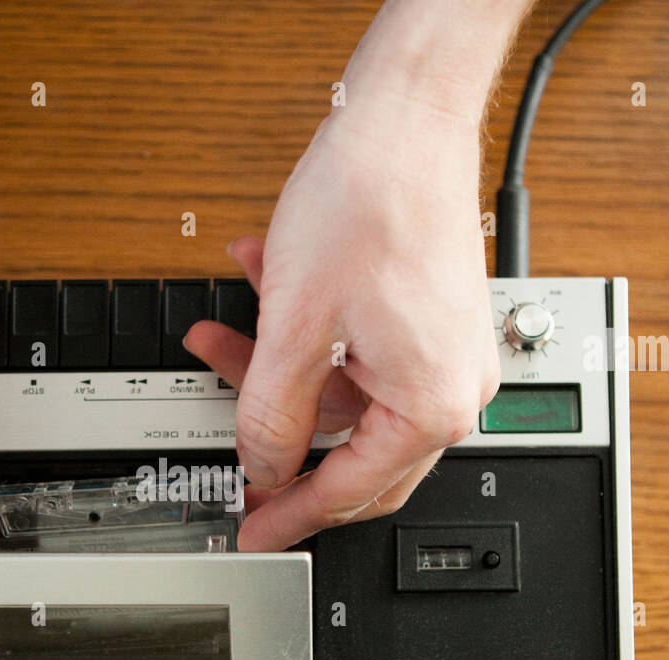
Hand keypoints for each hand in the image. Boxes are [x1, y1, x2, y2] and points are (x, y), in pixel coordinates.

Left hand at [184, 0, 522, 550]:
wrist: (403, 120)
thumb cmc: (372, 204)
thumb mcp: (295, 329)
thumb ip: (270, 415)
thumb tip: (262, 466)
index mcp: (431, 406)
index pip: (347, 489)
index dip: (289, 514)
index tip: (253, 531)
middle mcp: (449, 388)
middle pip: (351, 455)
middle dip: (279, 446)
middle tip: (235, 468)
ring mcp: (440, 355)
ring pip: (341, 399)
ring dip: (277, 375)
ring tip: (219, 343)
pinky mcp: (424, 323)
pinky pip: (354, 357)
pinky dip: (306, 340)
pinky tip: (259, 296)